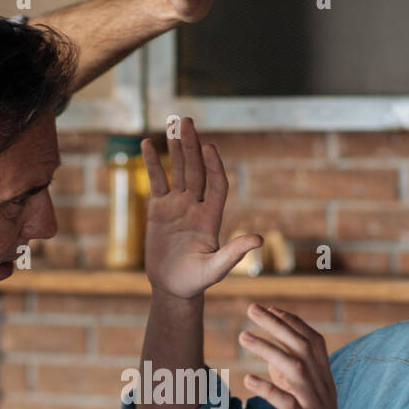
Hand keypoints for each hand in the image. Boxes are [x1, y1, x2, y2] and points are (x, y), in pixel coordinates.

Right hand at [141, 117, 261, 299]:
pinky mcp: (160, 209)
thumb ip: (234, 253)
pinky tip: (149, 143)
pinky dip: (153, 163)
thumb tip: (259, 239)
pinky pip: (157, 181)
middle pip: (196, 170)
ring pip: (178, 170)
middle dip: (193, 146)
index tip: (209, 148)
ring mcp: (178, 205)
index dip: (214, 166)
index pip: (216, 185)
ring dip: (177, 148)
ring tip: (173, 124)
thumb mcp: (216, 269)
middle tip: (188, 121)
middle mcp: (196, 206)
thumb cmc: (196, 281)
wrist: (173, 287)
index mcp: (211, 217)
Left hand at [239, 304, 359, 408]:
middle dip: (277, 324)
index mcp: (324, 385)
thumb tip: (273, 362)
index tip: (269, 308)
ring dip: (268, 348)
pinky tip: (247, 379)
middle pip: (302, 347)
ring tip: (242, 335)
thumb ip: (292, 384)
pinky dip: (268, 389)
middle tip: (251, 308)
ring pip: (295, 369)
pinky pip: (287, 404)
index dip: (292, 322)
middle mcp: (323, 392)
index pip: (313, 341)